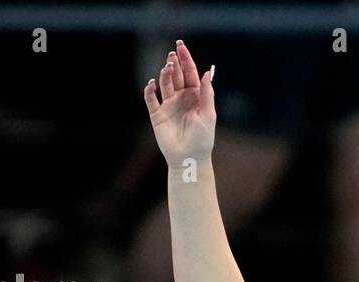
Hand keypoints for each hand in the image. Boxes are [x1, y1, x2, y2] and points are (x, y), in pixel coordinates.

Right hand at [143, 39, 215, 166]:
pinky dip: (149, 91)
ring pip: (164, 84)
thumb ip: (207, 94)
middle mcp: (181, 98)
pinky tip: (152, 84)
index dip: (185, 59)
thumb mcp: (208, 114)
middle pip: (176, 75)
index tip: (180, 46)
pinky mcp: (157, 115)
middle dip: (174, 63)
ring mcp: (168, 105)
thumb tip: (207, 72)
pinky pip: (151, 99)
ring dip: (164, 74)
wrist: (189, 158)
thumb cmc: (203, 138)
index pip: (190, 73)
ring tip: (167, 67)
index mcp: (195, 96)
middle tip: (172, 54)